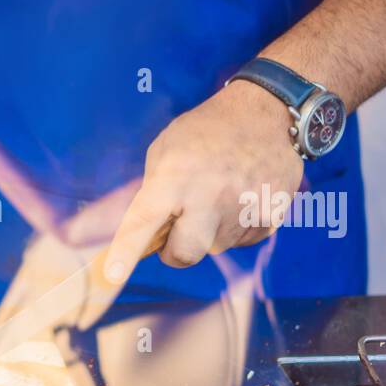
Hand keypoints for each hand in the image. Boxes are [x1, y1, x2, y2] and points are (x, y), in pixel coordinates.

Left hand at [102, 80, 303, 284]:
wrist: (266, 111)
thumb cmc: (206, 131)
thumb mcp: (166, 150)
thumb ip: (153, 191)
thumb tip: (144, 232)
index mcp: (175, 177)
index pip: (144, 222)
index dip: (127, 251)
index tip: (114, 273)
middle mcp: (209, 195)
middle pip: (185, 254)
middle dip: (177, 250)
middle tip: (179, 229)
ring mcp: (243, 207)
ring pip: (216, 247)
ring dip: (211, 232)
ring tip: (218, 196)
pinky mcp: (271, 214)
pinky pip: (244, 241)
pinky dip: (238, 227)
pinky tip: (241, 197)